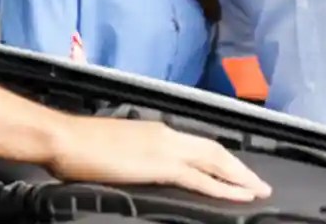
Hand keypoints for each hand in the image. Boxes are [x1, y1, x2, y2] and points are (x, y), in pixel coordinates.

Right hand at [47, 116, 271, 201]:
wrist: (65, 139)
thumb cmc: (81, 146)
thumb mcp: (116, 147)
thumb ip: (136, 155)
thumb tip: (144, 165)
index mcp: (155, 130)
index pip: (197, 143)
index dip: (220, 157)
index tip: (236, 169)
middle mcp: (166, 134)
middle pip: (214, 150)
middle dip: (239, 167)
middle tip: (259, 183)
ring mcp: (165, 148)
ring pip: (214, 161)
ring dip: (239, 176)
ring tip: (257, 190)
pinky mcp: (160, 165)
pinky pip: (200, 178)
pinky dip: (222, 187)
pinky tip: (237, 195)